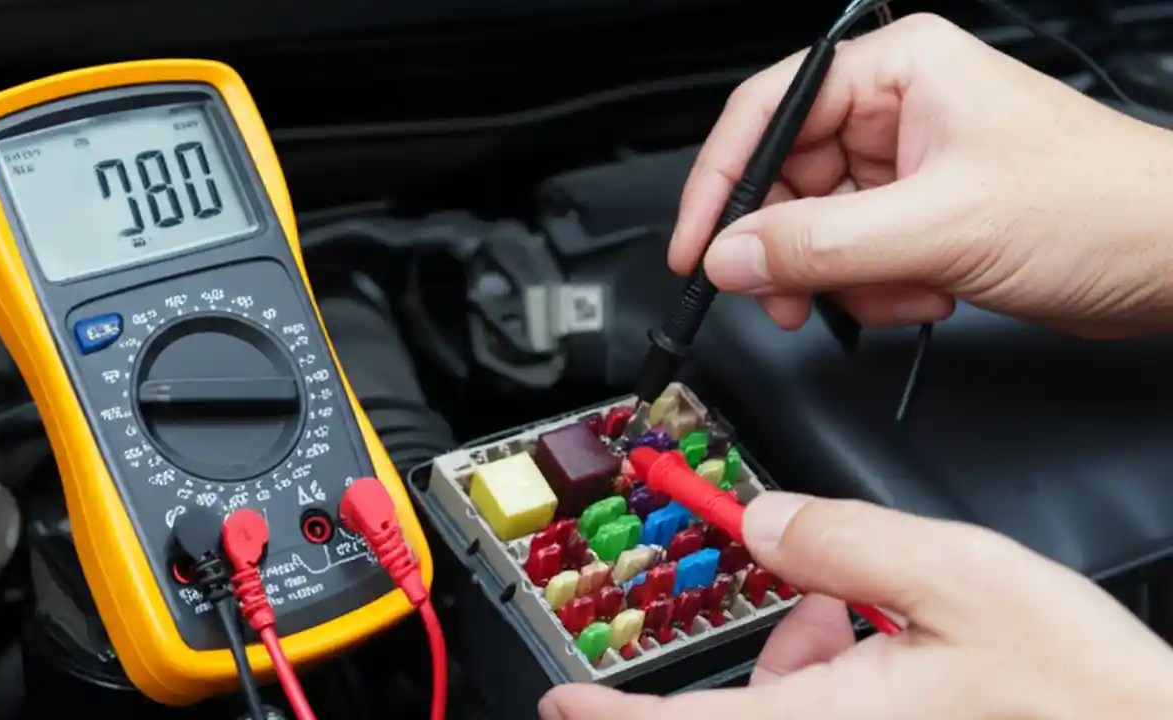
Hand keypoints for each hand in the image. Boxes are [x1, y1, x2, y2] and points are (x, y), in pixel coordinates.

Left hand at [538, 493, 1172, 718]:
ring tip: (873, 616)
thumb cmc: (1080, 699)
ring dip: (810, 659)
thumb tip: (767, 521)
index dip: (607, 712)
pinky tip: (897, 650)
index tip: (563, 694)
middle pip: (740, 711)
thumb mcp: (959, 578)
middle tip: (812, 597)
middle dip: (761, 649)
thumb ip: (843, 540)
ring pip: (792, 713)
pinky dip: (845, 682)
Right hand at [670, 13, 1172, 336]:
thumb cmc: (1100, 204)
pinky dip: (880, 290)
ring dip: (849, 279)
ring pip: (818, 229)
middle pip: (786, 180)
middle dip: (792, 250)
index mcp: (898, 70)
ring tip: (906, 290)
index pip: (767, 113)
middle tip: (789, 297)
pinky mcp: (922, 213)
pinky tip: (931, 293)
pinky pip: (856, 257)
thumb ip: (821, 243)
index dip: (721, 182)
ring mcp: (909, 164)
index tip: (696, 247)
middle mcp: (897, 108)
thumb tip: (731, 254)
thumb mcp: (941, 226)